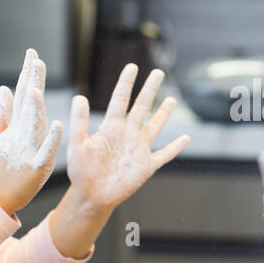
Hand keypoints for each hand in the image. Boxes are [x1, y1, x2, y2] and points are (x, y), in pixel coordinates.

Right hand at [0, 48, 62, 215]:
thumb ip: (3, 114)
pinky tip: (58, 125)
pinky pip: (45, 152)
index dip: (27, 75)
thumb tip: (5, 89)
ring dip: (34, 107)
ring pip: (32, 125)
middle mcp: (20, 134)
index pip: (22, 95)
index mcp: (15, 126)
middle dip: (31, 82)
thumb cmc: (0, 168)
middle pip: (27, 104)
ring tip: (36, 88)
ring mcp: (27, 150)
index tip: (32, 54)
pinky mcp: (36, 167)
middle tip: (36, 60)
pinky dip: (51, 140)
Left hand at [66, 64, 190, 210]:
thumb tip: (80, 97)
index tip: (133, 66)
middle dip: (149, 89)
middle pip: (142, 107)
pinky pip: (165, 154)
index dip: (126, 83)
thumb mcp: (77, 144)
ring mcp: (138, 149)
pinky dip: (176, 147)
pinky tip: (186, 139)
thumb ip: (80, 121)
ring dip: (164, 113)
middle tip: (158, 72)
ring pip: (155, 126)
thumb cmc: (81, 171)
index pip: (120, 100)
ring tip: (172, 99)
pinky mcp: (147, 165)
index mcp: (110, 127)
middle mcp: (127, 134)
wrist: (91, 196)